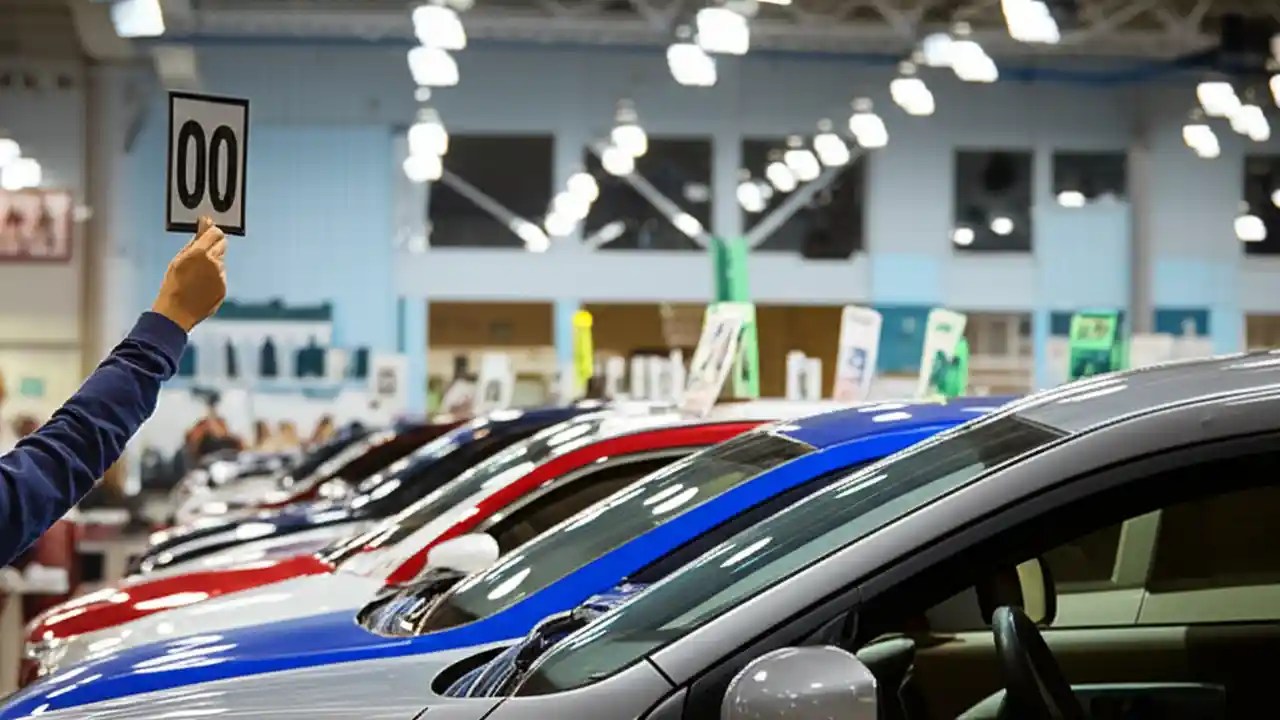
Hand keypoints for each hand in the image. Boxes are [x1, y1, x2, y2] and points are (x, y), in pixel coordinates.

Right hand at [153, 216, 226, 331]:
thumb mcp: (179, 259)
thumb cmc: (173, 284)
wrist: (176, 312)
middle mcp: (214, 263)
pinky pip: (221, 276)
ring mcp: (220, 276)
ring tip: (196, 274)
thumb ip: (195, 240)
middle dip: (213, 245)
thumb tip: (205, 223)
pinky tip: (200, 285)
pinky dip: (214, 277)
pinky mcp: (223, 288)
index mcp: (200, 253)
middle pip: (222, 244)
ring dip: (213, 263)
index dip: (211, 231)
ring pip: (221, 261)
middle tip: (202, 252)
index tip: (207, 231)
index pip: (216, 232)